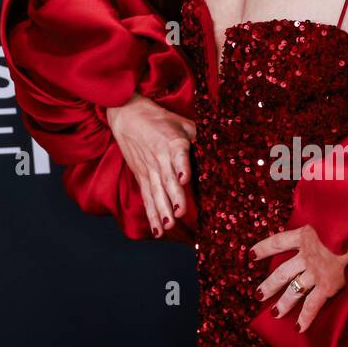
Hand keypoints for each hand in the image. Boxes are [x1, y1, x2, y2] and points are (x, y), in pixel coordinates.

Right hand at [105, 93, 195, 237]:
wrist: (126, 116)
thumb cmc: (159, 119)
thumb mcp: (182, 122)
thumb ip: (198, 136)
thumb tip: (220, 147)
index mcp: (172, 142)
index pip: (177, 155)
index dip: (181, 166)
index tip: (184, 178)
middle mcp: (159, 158)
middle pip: (166, 179)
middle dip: (173, 197)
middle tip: (180, 213)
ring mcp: (149, 169)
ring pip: (155, 193)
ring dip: (161, 210)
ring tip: (168, 226)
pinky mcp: (141, 177)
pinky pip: (147, 198)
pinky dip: (151, 215)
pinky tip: (157, 231)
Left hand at [250, 223, 347, 331]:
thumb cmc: (347, 227)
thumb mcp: (328, 222)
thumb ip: (318, 229)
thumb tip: (315, 229)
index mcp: (305, 236)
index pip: (278, 242)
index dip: (264, 248)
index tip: (252, 254)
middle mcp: (306, 255)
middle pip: (281, 272)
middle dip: (269, 285)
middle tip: (259, 295)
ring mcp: (315, 272)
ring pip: (293, 290)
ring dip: (283, 303)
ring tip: (275, 313)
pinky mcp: (326, 285)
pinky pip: (312, 304)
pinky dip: (305, 317)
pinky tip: (299, 327)